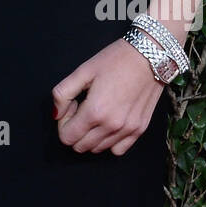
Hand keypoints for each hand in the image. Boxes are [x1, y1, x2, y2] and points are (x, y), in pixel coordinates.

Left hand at [52, 39, 164, 155]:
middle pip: (81, 146)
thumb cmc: (115, 60)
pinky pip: (118, 150)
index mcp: (95, 111)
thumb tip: (56, 115)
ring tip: (96, 113)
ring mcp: (127, 130)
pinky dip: (109, 142)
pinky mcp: (139, 130)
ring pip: (98, 149)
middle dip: (75, 131)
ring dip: (91, 136)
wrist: (149, 55)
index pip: (67, 137)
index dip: (63, 124)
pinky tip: (109, 124)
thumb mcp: (82, 71)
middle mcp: (112, 126)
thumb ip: (62, 94)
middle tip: (81, 109)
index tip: (71, 107)